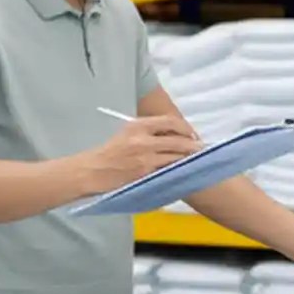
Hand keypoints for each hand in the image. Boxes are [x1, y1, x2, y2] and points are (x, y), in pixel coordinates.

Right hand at [78, 115, 202, 194]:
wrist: (92, 171)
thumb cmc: (109, 153)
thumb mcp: (126, 134)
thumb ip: (147, 132)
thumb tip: (171, 134)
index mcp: (138, 125)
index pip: (170, 121)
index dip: (185, 128)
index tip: (191, 134)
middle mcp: (143, 139)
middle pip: (177, 139)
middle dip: (192, 145)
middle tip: (200, 149)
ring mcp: (145, 157)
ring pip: (176, 156)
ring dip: (188, 159)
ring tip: (195, 161)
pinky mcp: (144, 172)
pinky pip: (167, 170)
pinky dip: (177, 170)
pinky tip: (183, 172)